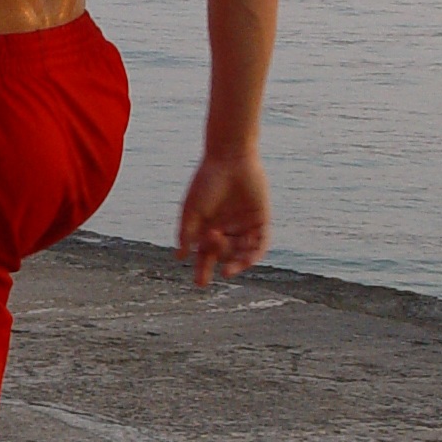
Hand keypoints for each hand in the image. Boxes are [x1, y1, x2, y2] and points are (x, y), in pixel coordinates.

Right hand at [177, 150, 270, 287]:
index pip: (205, 256)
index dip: (203, 270)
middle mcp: (226, 230)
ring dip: (236, 263)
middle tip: (214, 253)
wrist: (230, 158)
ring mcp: (244, 226)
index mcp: (207, 229)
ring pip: (242, 253)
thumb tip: (180, 256)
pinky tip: (246, 260)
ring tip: (229, 269)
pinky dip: (253, 254)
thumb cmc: (206, 182)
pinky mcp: (261, 220)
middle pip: (223, 256)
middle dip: (217, 260)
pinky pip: (260, 244)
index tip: (200, 283)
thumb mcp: (192, 210)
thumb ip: (186, 233)